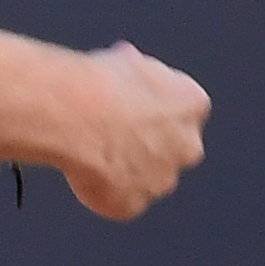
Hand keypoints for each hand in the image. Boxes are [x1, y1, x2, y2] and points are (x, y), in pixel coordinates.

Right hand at [57, 44, 209, 219]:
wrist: (73, 114)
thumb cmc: (96, 83)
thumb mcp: (124, 61)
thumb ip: (136, 74)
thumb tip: (126, 64)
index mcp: (191, 103)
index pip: (180, 110)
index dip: (150, 110)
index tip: (126, 108)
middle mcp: (187, 145)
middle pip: (171, 150)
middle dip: (147, 146)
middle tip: (108, 134)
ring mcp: (161, 179)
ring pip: (147, 179)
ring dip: (125, 171)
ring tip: (86, 153)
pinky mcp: (131, 204)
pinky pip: (118, 202)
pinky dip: (101, 192)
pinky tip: (80, 172)